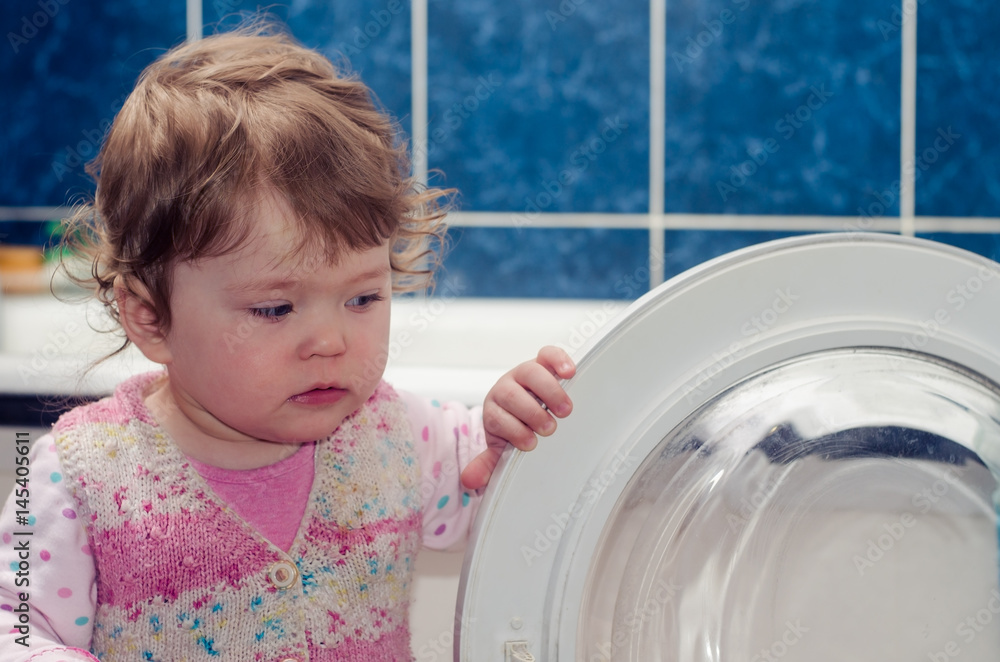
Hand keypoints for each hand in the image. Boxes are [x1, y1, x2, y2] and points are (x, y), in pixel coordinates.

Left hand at [460, 346, 576, 489]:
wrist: (524, 405)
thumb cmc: (515, 426)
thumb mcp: (502, 447)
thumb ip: (489, 463)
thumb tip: (470, 482)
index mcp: (493, 409)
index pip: (496, 417)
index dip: (513, 430)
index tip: (530, 443)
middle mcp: (506, 387)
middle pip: (512, 394)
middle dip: (531, 413)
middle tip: (549, 428)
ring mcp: (525, 373)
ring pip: (531, 372)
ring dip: (549, 391)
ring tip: (564, 410)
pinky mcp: (543, 362)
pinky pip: (548, 354)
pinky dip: (559, 360)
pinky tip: (570, 373)